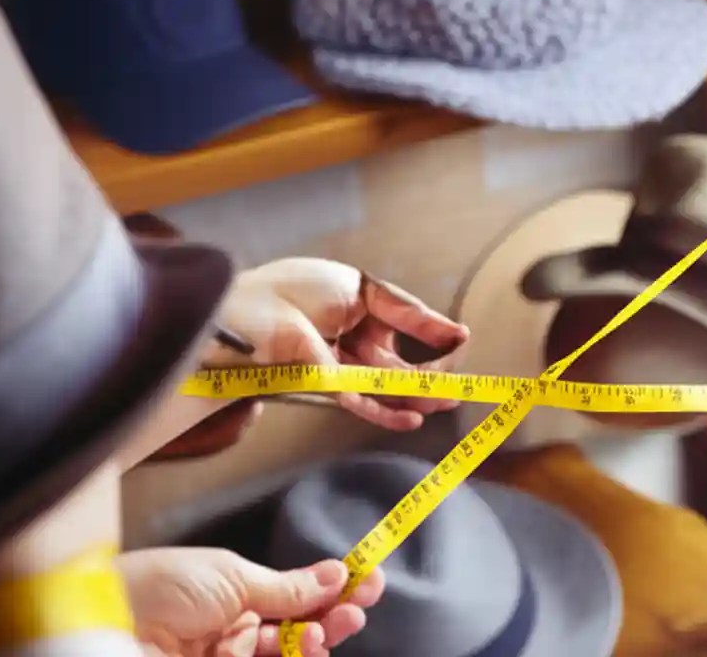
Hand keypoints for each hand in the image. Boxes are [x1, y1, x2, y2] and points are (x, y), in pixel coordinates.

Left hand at [119, 547, 384, 656]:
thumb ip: (286, 587)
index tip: (369, 580)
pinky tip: (306, 646)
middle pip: (299, 629)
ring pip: (288, 654)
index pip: (297, 595)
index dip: (335, 590)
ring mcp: (229, 656)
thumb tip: (337, 574)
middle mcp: (237, 628)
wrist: (109, 623)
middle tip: (359, 609)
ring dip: (315, 641)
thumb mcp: (232, 577)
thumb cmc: (161, 587)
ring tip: (327, 630)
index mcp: (237, 593)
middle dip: (334, 618)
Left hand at [203, 258, 469, 430]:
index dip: (432, 330)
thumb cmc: (292, 290)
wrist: (245, 313)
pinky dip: (386, 411)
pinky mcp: (324, 386)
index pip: (403, 319)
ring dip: (415, 395)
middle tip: (457, 385)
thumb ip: (402, 309)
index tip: (460, 339)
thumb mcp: (357, 288)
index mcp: (353, 303)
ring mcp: (336, 363)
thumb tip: (447, 328)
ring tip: (446, 403)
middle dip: (429, 373)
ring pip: (384, 383)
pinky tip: (412, 419)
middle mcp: (348, 335)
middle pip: (397, 360)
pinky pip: (360, 400)